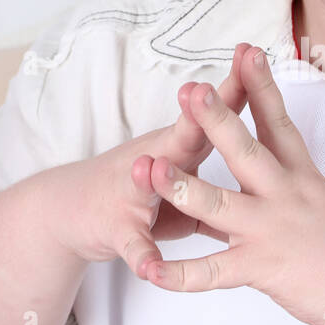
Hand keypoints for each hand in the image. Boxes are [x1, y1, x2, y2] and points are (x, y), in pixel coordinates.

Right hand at [50, 44, 254, 278]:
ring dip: (150, 178)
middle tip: (202, 90)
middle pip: (180, 135)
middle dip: (193, 115)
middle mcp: (156, 160)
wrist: (72, 210)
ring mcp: (132, 194)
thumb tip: (253, 119)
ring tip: (150, 168)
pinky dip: (142, 255)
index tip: (253, 56)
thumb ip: (210, 145)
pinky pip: (132, 244)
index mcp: (180, 146)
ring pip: (143, 183)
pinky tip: (148, 267)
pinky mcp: (116, 230)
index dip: (233, 87)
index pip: (212, 112)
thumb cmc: (137, 183)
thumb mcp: (178, 161)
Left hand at [143, 46, 324, 324]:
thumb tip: (270, 189)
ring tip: (149, 168)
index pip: (279, 123)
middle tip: (189, 89)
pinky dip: (178, 275)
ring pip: (218, 205)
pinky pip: (212, 272)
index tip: (247, 51)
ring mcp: (272, 231)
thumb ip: (286, 196)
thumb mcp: (323, 208)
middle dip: (215, 119)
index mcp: (301, 178)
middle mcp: (285, 196)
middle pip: (245, 150)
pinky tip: (149, 272)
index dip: (261, 86)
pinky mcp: (263, 268)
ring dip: (181, 186)